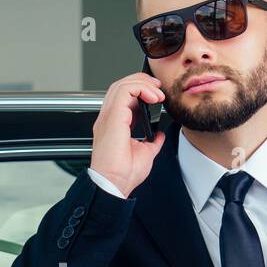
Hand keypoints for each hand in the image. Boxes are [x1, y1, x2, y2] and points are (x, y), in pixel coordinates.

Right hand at [89, 70, 166, 195]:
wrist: (114, 184)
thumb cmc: (122, 174)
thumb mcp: (145, 153)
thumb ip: (151, 142)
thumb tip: (159, 135)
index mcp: (113, 125)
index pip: (123, 97)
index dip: (140, 90)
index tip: (156, 95)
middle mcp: (108, 118)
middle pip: (120, 86)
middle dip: (141, 81)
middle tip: (158, 88)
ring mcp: (108, 116)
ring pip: (121, 84)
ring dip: (142, 84)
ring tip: (157, 92)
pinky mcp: (112, 117)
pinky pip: (124, 91)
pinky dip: (140, 88)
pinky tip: (152, 97)